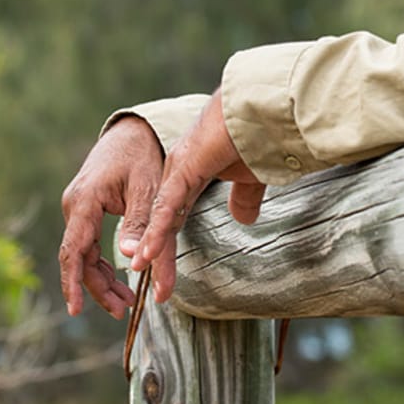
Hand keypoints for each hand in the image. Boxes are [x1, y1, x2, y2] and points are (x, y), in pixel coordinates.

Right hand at [58, 115, 165, 317]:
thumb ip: (139, 223)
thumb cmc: (143, 155)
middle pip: (78, 258)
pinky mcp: (87, 211)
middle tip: (122, 310)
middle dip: (97, 288)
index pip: (73, 250)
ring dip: (101, 280)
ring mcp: (78, 209)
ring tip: (126, 303)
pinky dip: (102, 264)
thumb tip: (130, 259)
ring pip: (84, 254)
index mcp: (85, 200)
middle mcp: (75, 206)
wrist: (135, 131)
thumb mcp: (147, 188)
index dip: (73, 282)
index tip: (75, 309)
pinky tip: (119, 281)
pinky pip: (89, 244)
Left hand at [129, 88, 265, 302]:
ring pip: (160, 220)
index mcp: (188, 177)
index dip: (167, 250)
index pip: (173, 221)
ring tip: (142, 280)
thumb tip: (244, 219)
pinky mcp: (185, 168)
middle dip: (158, 260)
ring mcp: (178, 172)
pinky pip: (166, 207)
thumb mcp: (249, 178)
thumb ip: (243, 197)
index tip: (166, 282)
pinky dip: (155, 233)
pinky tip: (145, 256)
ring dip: (153, 252)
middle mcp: (177, 175)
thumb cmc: (257, 137)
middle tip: (156, 294)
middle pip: (162, 225)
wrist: (261, 109)